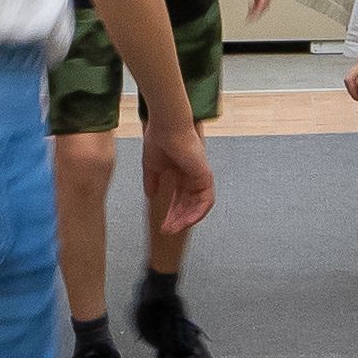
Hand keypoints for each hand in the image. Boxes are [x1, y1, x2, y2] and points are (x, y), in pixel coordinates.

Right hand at [143, 122, 216, 240]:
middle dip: (177, 220)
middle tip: (167, 231)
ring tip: (173, 229)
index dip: (171, 214)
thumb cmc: (159, 140)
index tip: (163, 226)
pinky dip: (198, 213)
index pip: (179, 199)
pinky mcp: (205, 176)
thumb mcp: (152, 166)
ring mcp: (200, 176)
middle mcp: (192, 176)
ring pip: (197, 206)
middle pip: (187, 205)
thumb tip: (151, 195)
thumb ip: (152, 181)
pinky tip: (186, 222)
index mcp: (181, 173)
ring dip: (186, 220)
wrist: (166, 126)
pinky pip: (206, 201)